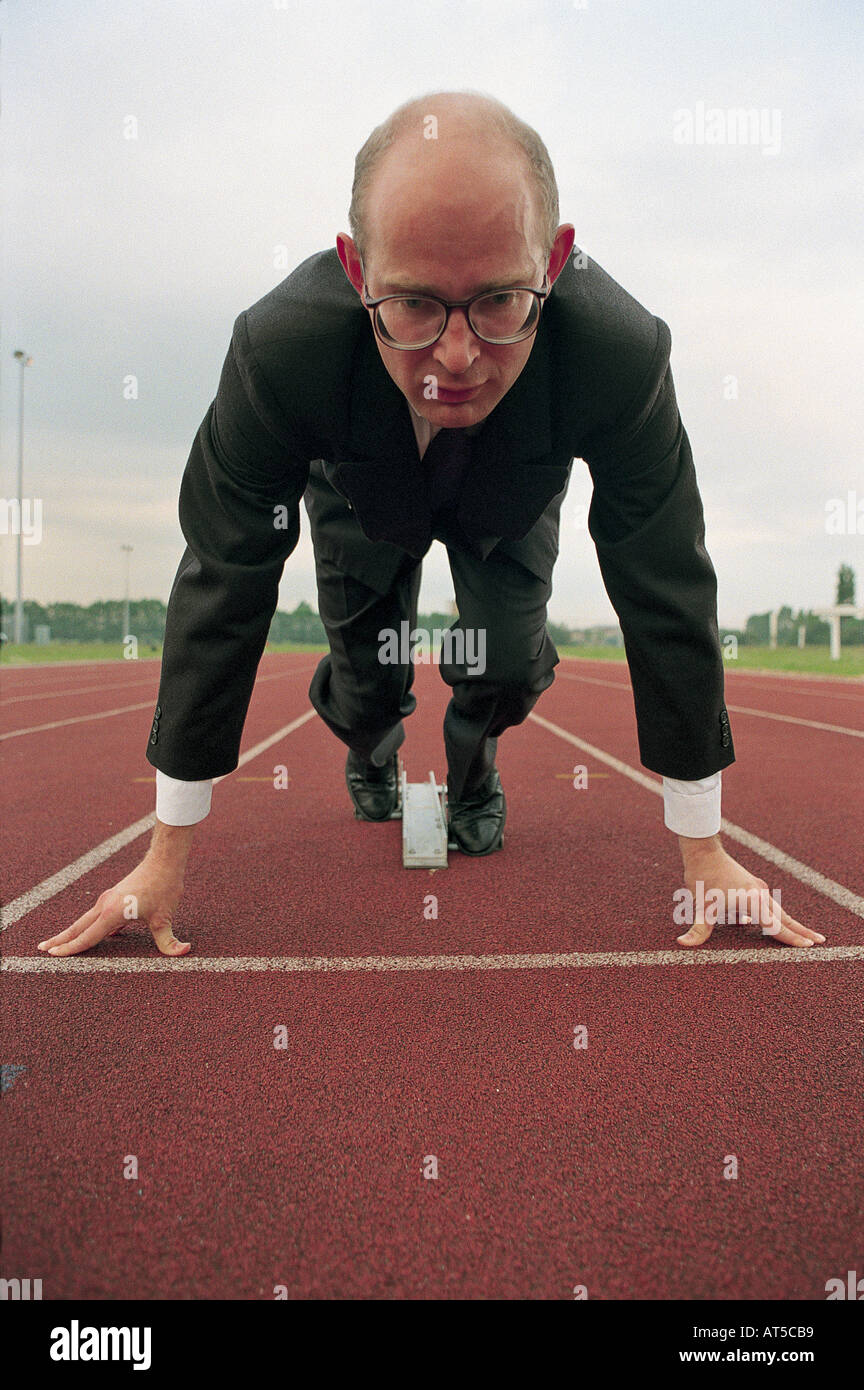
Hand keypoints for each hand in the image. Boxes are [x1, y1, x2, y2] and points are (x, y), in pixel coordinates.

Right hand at [37, 831, 192, 957]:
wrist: (164, 860)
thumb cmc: (164, 886)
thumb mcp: (165, 917)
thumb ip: (169, 940)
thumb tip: (183, 951)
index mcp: (112, 913)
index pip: (87, 937)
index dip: (70, 948)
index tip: (53, 955)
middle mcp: (105, 905)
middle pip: (78, 927)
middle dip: (60, 939)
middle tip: (42, 949)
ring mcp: (108, 899)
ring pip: (85, 920)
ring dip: (72, 932)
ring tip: (58, 942)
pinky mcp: (114, 896)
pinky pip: (97, 916)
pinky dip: (89, 926)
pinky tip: (95, 934)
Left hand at [675, 838, 824, 948]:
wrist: (703, 852)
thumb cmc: (703, 878)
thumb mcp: (701, 907)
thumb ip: (697, 929)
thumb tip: (683, 944)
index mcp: (753, 901)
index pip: (776, 925)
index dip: (792, 938)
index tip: (809, 946)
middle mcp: (760, 894)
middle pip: (785, 917)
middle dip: (802, 930)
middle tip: (820, 941)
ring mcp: (756, 889)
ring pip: (777, 910)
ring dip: (789, 923)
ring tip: (803, 934)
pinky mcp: (750, 885)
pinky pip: (766, 905)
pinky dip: (774, 915)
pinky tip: (769, 923)